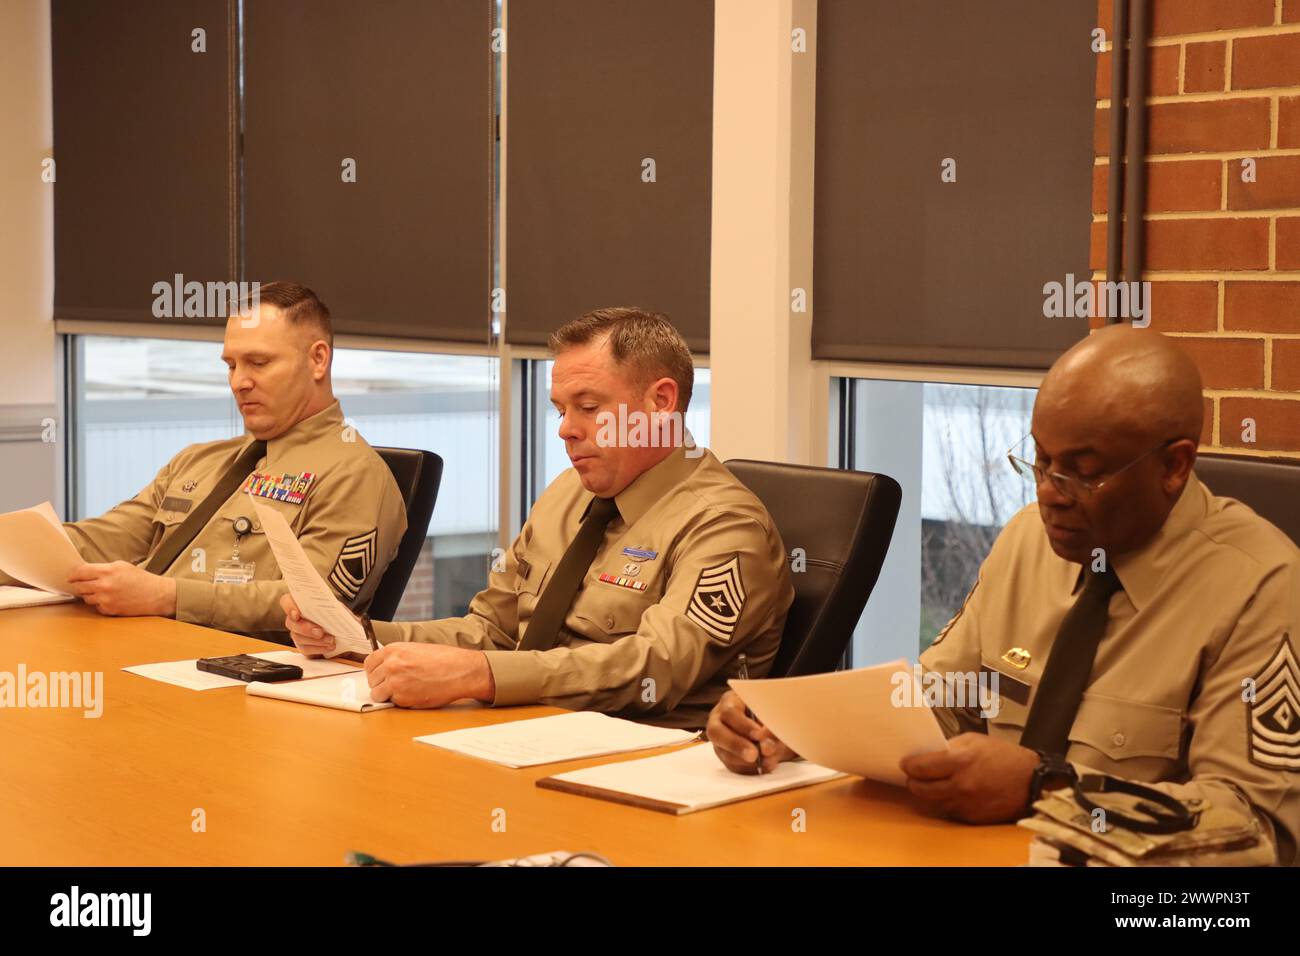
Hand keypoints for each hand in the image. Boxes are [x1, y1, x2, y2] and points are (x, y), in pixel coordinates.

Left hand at [67, 562, 176, 616]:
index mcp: (107, 571)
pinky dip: (100, 603)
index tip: (70, 576)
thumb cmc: (140, 579)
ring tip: (102, 591)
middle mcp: (104, 585)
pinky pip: (96, 607)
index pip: (80, 572)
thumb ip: (102, 568)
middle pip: (79, 586)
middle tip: (84, 584)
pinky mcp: (109, 610)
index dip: (73, 574)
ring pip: (86, 598)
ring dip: (90, 595)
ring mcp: (105, 599)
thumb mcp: (121, 566)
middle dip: (80, 585)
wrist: (156, 595)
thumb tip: (84, 572)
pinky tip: (110, 599)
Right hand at [280, 594, 336, 655]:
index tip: (297, 614)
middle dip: (306, 628)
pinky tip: (329, 646)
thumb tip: (334, 609)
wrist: (344, 631)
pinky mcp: (303, 646)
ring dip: (316, 640)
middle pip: (291, 623)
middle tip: (320, 632)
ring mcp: (298, 634)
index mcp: (301, 604)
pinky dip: (319, 648)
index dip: (289, 607)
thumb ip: (333, 606)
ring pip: (298, 638)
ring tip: (330, 640)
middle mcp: (295, 619)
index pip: (286, 601)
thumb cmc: (338, 616)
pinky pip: (306, 649)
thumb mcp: (338, 608)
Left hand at [364, 642, 495, 708]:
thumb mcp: (415, 649)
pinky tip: (414, 694)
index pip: (369, 663)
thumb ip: (397, 656)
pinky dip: (400, 701)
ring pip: (377, 694)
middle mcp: (391, 665)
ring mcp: (395, 683)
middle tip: (396, 683)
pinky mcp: (402, 699)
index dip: (374, 670)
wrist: (460, 671)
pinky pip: (392, 703)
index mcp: (393, 650)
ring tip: (404, 690)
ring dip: (387, 694)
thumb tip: (383, 666)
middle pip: (371, 679)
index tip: (379, 674)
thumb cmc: (444, 659)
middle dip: (381, 683)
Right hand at [706, 689, 797, 773]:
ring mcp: (719, 738)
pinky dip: (749, 770)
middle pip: (715, 732)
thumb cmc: (770, 712)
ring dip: (745, 761)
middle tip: (754, 755)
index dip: (743, 725)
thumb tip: (767, 746)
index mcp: (730, 701)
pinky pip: (731, 766)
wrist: (771, 724)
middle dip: (736, 745)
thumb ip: (770, 728)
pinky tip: (764, 767)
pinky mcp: (725, 755)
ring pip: (723, 752)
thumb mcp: (772, 714)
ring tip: (767, 762)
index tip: (759, 735)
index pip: (729, 712)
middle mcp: (718, 719)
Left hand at [899, 733, 1039, 823]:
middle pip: (920, 789)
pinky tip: (954, 792)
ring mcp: (966, 804)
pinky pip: (950, 811)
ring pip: (933, 802)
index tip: (905, 763)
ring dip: (931, 793)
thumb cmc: (1003, 756)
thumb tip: (926, 753)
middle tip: (914, 776)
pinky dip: (948, 802)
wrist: (1031, 780)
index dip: (909, 766)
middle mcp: (961, 785)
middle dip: (914, 781)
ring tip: (935, 782)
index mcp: (960, 761)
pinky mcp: (972, 818)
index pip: (920, 768)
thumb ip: (948, 747)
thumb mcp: (973, 740)